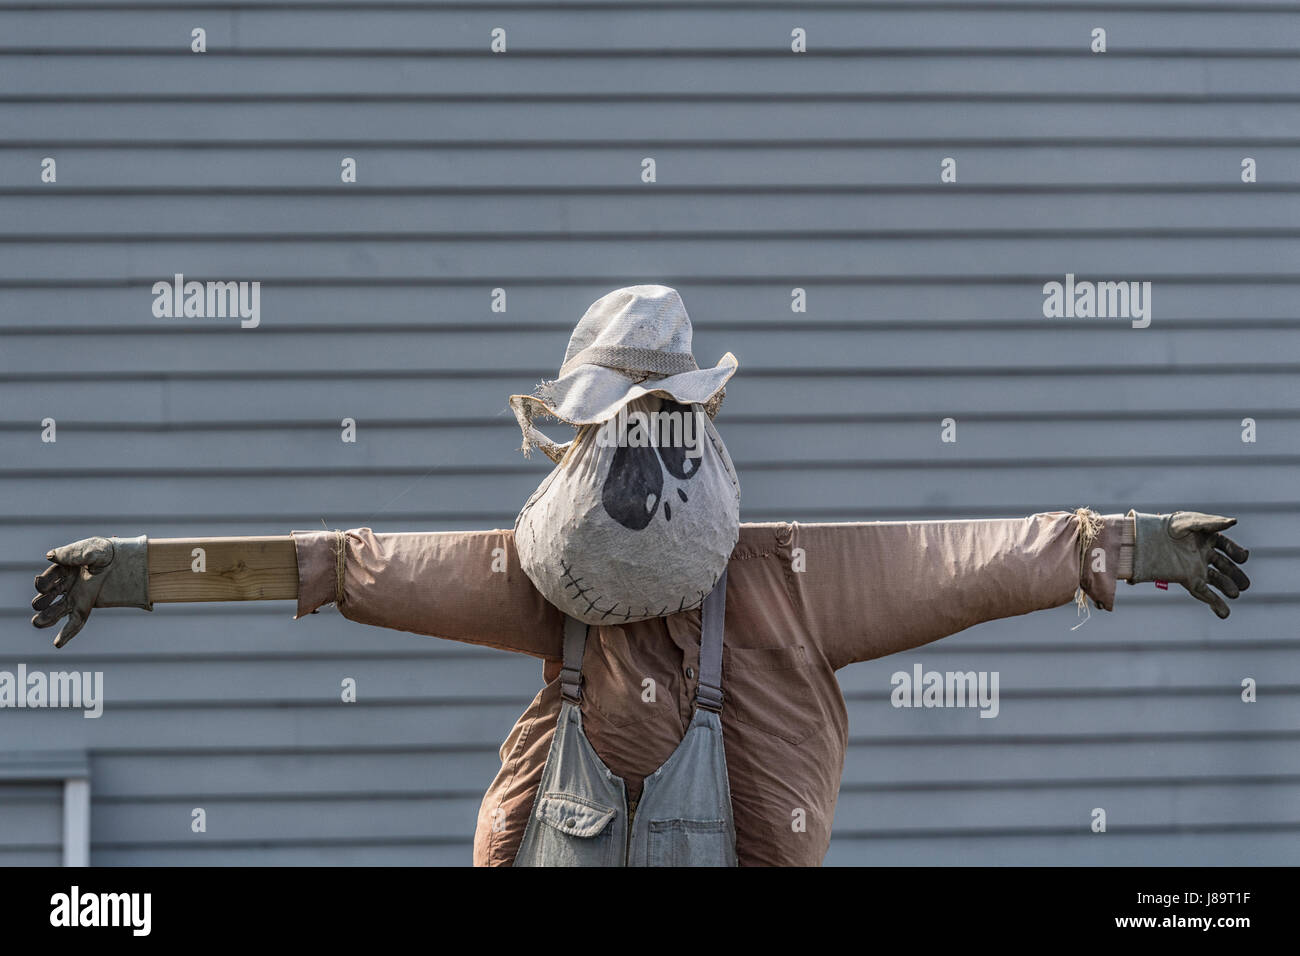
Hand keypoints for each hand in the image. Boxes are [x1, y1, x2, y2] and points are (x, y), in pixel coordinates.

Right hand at [30, 535, 151, 647]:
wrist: (125, 561)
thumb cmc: (106, 552)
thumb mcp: (92, 549)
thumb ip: (73, 553)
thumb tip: (50, 556)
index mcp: (61, 570)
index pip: (46, 580)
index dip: (42, 584)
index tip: (42, 585)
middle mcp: (63, 585)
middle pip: (45, 598)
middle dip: (40, 602)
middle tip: (39, 604)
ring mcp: (73, 597)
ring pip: (55, 612)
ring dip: (46, 618)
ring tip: (38, 623)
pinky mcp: (84, 606)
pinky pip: (74, 622)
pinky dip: (66, 633)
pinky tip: (57, 644)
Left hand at [1129, 511, 1249, 618]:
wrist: (1145, 539)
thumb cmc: (1166, 527)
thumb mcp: (1189, 521)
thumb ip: (1211, 523)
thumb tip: (1234, 522)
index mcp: (1208, 539)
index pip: (1227, 546)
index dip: (1236, 552)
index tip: (1243, 557)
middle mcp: (1204, 555)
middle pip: (1226, 566)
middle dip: (1236, 575)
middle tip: (1245, 585)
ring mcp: (1197, 568)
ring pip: (1217, 580)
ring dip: (1227, 588)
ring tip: (1235, 594)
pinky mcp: (1189, 580)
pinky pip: (1204, 593)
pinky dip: (1215, 604)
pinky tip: (1224, 613)